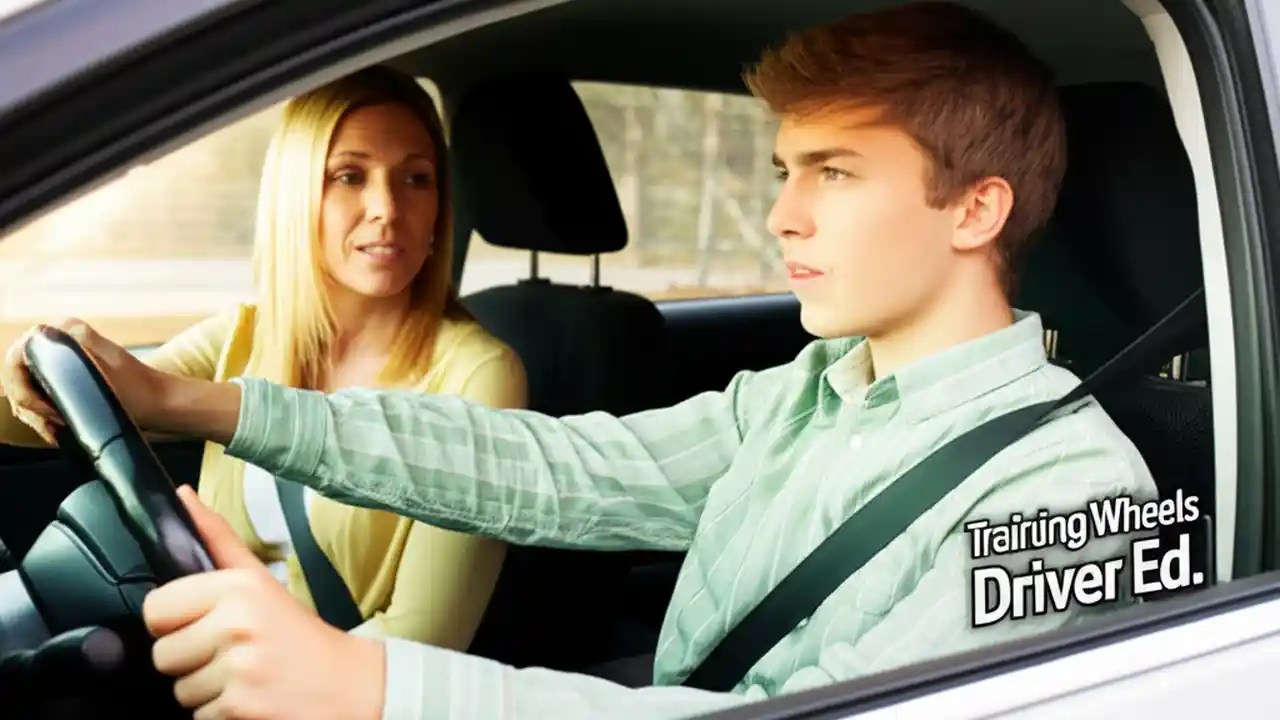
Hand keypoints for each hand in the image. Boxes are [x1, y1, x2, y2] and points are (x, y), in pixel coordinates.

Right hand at [0, 318, 169, 442]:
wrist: (160, 404)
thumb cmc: (137, 391)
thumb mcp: (100, 370)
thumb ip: (67, 353)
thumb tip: (37, 336)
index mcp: (63, 330)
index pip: (16, 359)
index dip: (24, 389)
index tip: (46, 410)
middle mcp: (57, 340)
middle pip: (17, 378)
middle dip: (31, 406)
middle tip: (54, 424)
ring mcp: (58, 360)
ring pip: (25, 392)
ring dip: (37, 416)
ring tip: (59, 429)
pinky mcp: (63, 379)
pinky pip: (38, 400)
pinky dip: (44, 419)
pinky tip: (57, 431)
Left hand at [143, 486, 385, 719]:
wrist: (350, 685)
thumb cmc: (299, 636)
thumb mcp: (260, 582)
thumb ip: (216, 539)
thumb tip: (182, 497)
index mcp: (237, 587)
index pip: (155, 610)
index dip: (176, 623)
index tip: (207, 626)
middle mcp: (236, 624)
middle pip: (162, 655)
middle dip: (191, 661)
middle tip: (232, 655)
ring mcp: (238, 670)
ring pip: (179, 690)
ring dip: (207, 691)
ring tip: (244, 678)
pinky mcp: (240, 709)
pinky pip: (198, 716)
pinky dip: (221, 714)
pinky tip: (251, 699)